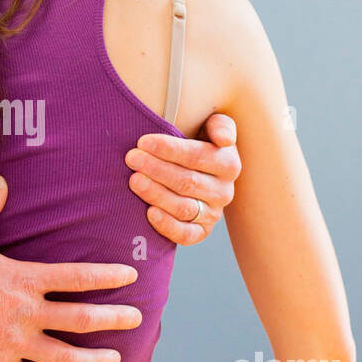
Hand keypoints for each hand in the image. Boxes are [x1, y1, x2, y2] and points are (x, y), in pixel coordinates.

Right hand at [0, 175, 141, 361]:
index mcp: (24, 281)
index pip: (77, 277)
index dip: (107, 277)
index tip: (130, 277)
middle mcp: (27, 314)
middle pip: (82, 319)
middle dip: (114, 318)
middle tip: (137, 318)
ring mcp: (16, 344)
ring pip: (65, 356)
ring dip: (93, 359)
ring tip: (114, 359)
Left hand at [125, 111, 240, 244]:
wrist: (199, 175)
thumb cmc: (199, 144)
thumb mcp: (212, 128)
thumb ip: (220, 126)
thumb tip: (224, 140)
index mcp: (229, 164)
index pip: (198, 156)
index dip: (170, 149)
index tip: (143, 141)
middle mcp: (224, 192)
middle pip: (187, 181)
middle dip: (156, 169)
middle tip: (132, 158)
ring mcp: (213, 214)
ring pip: (184, 207)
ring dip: (156, 194)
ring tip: (134, 181)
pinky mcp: (200, 232)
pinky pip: (186, 234)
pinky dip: (167, 225)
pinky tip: (149, 212)